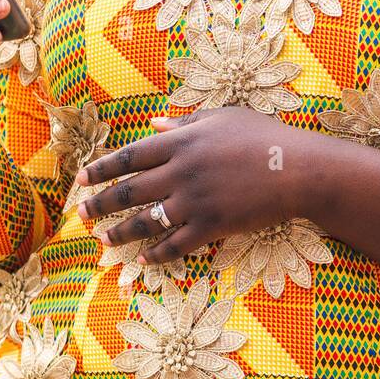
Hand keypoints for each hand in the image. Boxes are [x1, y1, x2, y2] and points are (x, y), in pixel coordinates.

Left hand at [73, 107, 316, 264]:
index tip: (81, 178)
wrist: (299, 169)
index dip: (102, 168)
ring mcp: (196, 201)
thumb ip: (185, 121)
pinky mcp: (213, 225)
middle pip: (130, 190)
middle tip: (81, 214)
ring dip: (121, 232)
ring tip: (103, 239)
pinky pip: (177, 244)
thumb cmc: (263, 136)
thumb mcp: (223, 118)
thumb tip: (153, 122)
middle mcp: (182, 171)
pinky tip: (144, 260)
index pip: (130, 155)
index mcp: (183, 141)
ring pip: (147, 220)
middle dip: (101, 203)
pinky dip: (158, 254)